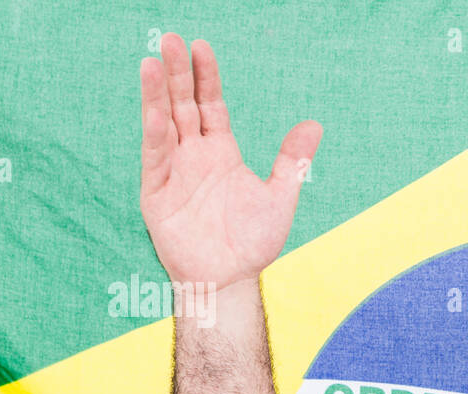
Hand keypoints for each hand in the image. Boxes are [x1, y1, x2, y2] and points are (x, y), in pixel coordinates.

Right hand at [139, 33, 321, 289]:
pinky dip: (155, 135)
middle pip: (184, 105)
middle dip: (178, 74)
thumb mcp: (279, 197)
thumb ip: (293, 161)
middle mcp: (194, 156)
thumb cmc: (252, 243)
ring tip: (153, 61)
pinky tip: (155, 112)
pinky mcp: (155, 193)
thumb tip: (315, 123)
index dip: (206, 77)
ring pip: (164, 124)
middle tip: (171, 39)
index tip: (202, 47)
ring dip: (157, 95)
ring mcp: (173, 172)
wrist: (229, 280)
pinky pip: (155, 158)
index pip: (211, 105)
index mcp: (221, 153)